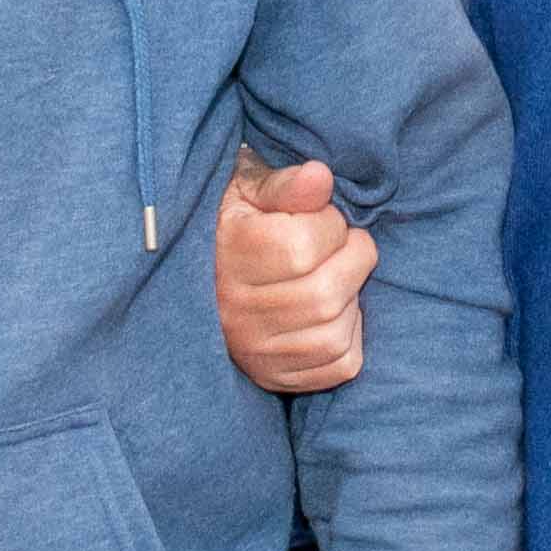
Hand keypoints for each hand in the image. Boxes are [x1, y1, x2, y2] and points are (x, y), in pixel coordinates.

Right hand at [216, 157, 373, 392]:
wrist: (200, 275)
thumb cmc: (238, 223)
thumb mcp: (250, 189)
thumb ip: (285, 183)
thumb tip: (319, 176)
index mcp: (232, 254)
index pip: (307, 244)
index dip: (330, 223)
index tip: (320, 217)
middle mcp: (238, 309)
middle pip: (326, 293)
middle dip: (351, 260)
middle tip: (340, 246)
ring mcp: (256, 349)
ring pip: (335, 332)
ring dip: (350, 299)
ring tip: (332, 277)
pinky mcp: (275, 375)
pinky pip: (340, 363)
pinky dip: (349, 336)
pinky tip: (331, 312)